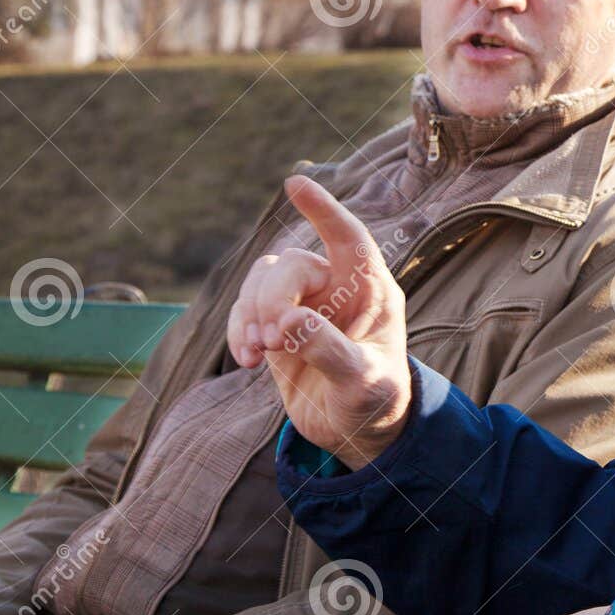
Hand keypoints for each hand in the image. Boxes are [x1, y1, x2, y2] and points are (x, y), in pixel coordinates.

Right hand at [228, 175, 410, 469]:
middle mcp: (337, 288)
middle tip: (272, 341)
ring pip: (262, 282)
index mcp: (371, 289)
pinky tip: (246, 360)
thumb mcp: (362, 381)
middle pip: (292, 265)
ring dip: (249, 314)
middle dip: (272, 298)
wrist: (357, 431)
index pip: (349, 238)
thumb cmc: (376, 401)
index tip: (295, 183)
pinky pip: (245, 312)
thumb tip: (289, 321)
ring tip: (255, 354)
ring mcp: (304, 305)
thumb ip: (331, 351)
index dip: (324, 209)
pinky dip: (238, 331)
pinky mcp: (277, 327)